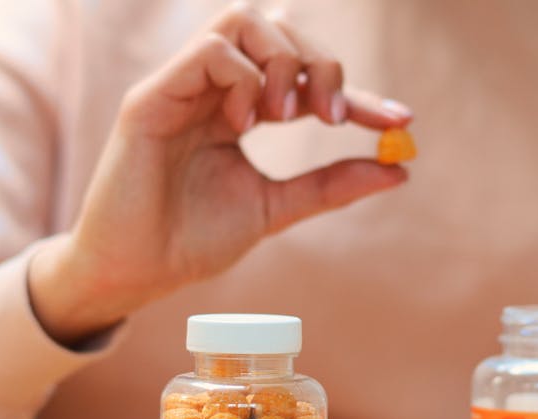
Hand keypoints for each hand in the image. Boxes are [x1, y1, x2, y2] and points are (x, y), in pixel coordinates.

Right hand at [29, 3, 411, 343]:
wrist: (135, 274)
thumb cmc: (191, 242)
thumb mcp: (275, 209)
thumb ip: (330, 186)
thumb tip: (399, 168)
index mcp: (236, 109)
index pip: (303, 76)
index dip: (357, 90)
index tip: (401, 120)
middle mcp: (210, 89)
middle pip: (276, 28)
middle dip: (320, 63)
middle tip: (333, 117)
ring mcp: (180, 87)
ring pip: (241, 21)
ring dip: (283, 61)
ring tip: (289, 116)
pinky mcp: (151, 98)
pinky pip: (209, 52)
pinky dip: (243, 79)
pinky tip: (245, 124)